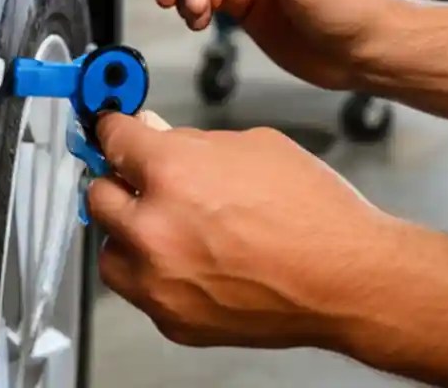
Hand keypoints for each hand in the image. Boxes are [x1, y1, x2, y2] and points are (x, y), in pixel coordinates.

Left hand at [87, 111, 398, 349]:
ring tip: (166, 226)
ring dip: (127, 234)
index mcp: (173, 174)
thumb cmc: (314, 215)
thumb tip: (156, 134)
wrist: (349, 280)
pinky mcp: (172, 318)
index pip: (113, 140)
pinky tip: (189, 260)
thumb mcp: (254, 147)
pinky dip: (154, 275)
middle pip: (98, 195)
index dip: (114, 129)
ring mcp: (159, 281)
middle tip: (139, 177)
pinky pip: (140, 291)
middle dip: (119, 181)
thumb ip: (192, 142)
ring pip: (110, 250)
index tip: (113, 130)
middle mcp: (155, 230)